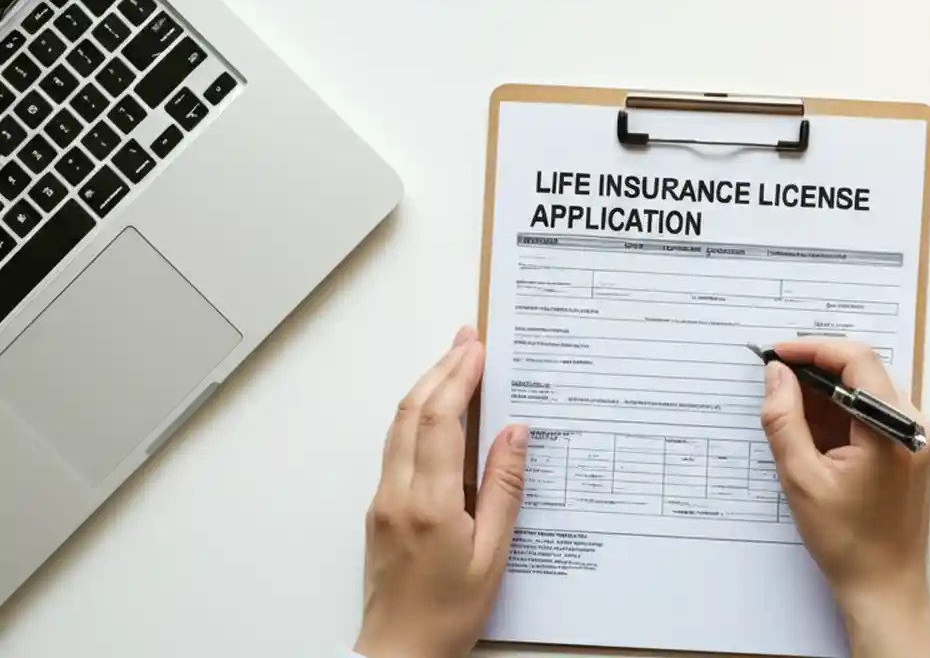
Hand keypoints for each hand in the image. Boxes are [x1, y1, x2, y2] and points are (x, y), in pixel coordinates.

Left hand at [354, 327, 528, 657]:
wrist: (399, 653)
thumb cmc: (446, 615)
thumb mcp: (492, 556)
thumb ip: (503, 490)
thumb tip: (515, 434)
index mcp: (429, 504)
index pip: (441, 421)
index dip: (459, 378)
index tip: (478, 349)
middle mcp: (396, 493)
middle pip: (413, 412)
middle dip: (441, 368)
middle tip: (466, 338)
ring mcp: (382, 499)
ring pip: (399, 426)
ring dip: (426, 387)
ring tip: (453, 360)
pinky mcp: (378, 508)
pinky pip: (396, 446)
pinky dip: (417, 415)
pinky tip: (437, 410)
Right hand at [760, 341, 929, 657]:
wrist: (885, 587)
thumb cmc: (846, 542)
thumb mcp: (801, 478)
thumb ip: (784, 420)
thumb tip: (775, 374)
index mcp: (892, 429)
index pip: (856, 360)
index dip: (812, 348)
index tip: (776, 354)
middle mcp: (914, 424)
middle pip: (863, 370)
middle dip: (816, 369)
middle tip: (775, 380)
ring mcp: (917, 436)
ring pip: (867, 390)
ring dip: (827, 392)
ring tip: (789, 412)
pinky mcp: (911, 448)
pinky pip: (873, 412)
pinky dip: (841, 413)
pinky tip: (813, 433)